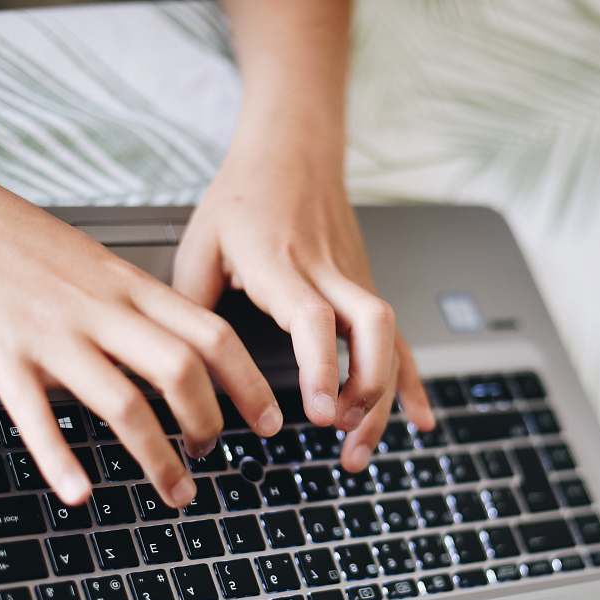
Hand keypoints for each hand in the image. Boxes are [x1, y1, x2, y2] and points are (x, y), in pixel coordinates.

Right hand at [0, 174, 283, 507]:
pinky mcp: (3, 356)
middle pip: (182, 371)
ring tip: (175, 491)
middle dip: (210, 423)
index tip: (269, 420)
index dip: (250, 383)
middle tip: (215, 455)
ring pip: (124, 403)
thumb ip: (138, 304)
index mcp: (129, 286)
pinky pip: (37, 418)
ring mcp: (53, 334)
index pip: (213, 334)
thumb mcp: (97, 262)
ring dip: (157, 458)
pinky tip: (80, 494)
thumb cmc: (18, 240)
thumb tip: (180, 346)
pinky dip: (61, 461)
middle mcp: (101, 310)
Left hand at [173, 122, 433, 472]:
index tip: (317, 412)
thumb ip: (193, 306)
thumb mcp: (200, 242)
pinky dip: (410, 382)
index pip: (313, 316)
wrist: (293, 148)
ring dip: (381, 399)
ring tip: (356, 450)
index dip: (321, 367)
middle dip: (363, 390)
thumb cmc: (243, 195)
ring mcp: (354, 278)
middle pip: (369, 329)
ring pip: (389, 339)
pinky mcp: (366, 286)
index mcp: (279, 261)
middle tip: (338, 436)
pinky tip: (417, 420)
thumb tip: (182, 368)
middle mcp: (325, 270)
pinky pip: (399, 338)